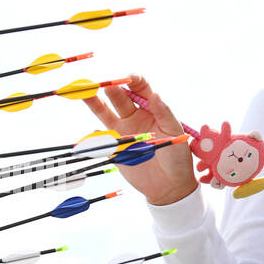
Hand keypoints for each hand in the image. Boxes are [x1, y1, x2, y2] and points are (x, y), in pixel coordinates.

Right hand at [80, 75, 198, 206]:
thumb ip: (164, 113)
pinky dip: (95, 133)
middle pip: (120, 98)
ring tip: (85, 92)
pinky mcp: (115, 148)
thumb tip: (155, 95)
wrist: (170, 186)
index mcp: (151, 109)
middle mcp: (135, 116)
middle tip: (105, 84)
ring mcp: (123, 131)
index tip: (129, 77)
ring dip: (95, 102)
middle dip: (112, 89)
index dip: (134, 80)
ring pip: (105, 113)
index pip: (140, 88)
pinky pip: (102, 138)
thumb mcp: (175, 132)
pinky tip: (92, 129)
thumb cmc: (177, 157)